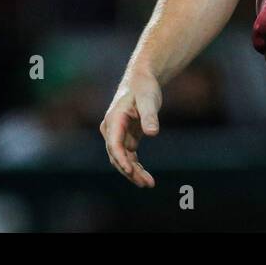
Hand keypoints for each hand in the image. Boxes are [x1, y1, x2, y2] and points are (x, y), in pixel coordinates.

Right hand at [100, 68, 161, 186]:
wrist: (141, 80)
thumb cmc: (144, 88)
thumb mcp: (149, 100)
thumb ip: (150, 116)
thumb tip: (153, 133)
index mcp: (114, 119)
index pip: (114, 144)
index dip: (121, 159)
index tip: (130, 171)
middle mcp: (112, 129)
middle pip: (117, 155)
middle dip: (130, 171)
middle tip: (147, 183)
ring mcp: (117, 134)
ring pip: (122, 158)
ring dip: (133, 172)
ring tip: (149, 183)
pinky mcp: (126, 137)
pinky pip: (128, 156)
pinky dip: (136, 166)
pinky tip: (145, 176)